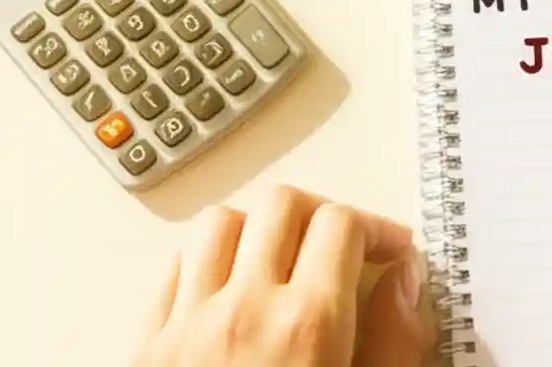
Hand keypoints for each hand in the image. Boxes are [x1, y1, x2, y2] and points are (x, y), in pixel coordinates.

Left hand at [132, 185, 427, 366]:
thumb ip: (396, 341)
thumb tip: (406, 281)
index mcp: (307, 324)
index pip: (342, 223)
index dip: (376, 227)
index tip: (389, 249)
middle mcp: (243, 311)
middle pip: (281, 204)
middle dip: (319, 215)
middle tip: (340, 246)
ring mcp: (185, 326)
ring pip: (219, 224)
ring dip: (256, 231)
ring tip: (280, 262)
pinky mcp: (145, 348)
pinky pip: (171, 273)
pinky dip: (205, 268)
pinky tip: (229, 294)